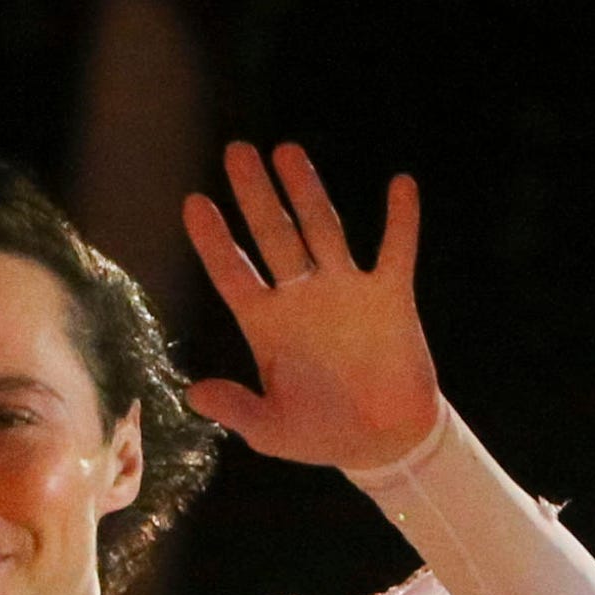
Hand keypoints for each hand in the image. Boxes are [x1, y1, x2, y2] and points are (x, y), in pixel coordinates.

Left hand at [181, 142, 439, 472]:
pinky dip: (401, 221)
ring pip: (322, 229)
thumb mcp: (272, 431)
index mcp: (267, 324)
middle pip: (273, 235)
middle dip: (256, 195)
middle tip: (237, 152)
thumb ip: (237, 409)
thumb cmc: (320, 434)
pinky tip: (400, 185)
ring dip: (307, 192)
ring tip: (287, 151)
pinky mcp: (390, 297)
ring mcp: (345, 291)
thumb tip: (194, 393)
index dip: (213, 241)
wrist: (382, 443)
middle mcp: (302, 297)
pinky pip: (395, 251)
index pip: (233, 274)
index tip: (194, 203)